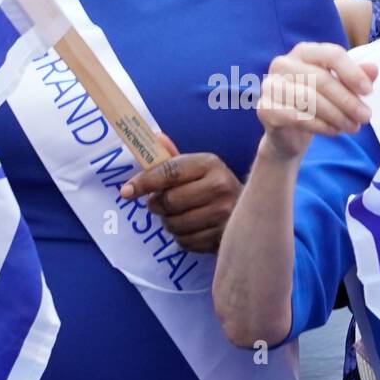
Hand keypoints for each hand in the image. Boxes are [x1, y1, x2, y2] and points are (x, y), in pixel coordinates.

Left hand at [119, 134, 241, 253]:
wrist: (254, 209)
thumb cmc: (214, 187)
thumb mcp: (198, 167)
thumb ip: (173, 158)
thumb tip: (153, 137)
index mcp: (210, 164)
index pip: (169, 172)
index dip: (144, 182)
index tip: (125, 192)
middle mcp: (220, 187)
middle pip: (168, 201)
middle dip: (157, 204)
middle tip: (160, 203)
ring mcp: (223, 215)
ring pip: (174, 224)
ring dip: (169, 222)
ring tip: (179, 215)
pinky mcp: (221, 237)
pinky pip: (184, 242)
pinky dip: (181, 237)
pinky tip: (192, 228)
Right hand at [257, 43, 377, 162]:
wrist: (290, 133)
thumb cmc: (316, 103)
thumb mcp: (340, 88)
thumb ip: (354, 77)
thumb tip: (373, 70)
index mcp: (303, 52)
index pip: (331, 54)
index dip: (352, 72)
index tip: (369, 91)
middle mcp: (283, 63)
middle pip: (322, 79)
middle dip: (348, 100)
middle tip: (365, 117)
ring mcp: (270, 85)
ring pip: (311, 99)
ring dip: (337, 116)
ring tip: (353, 127)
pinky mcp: (265, 108)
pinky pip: (298, 117)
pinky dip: (321, 126)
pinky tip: (334, 131)